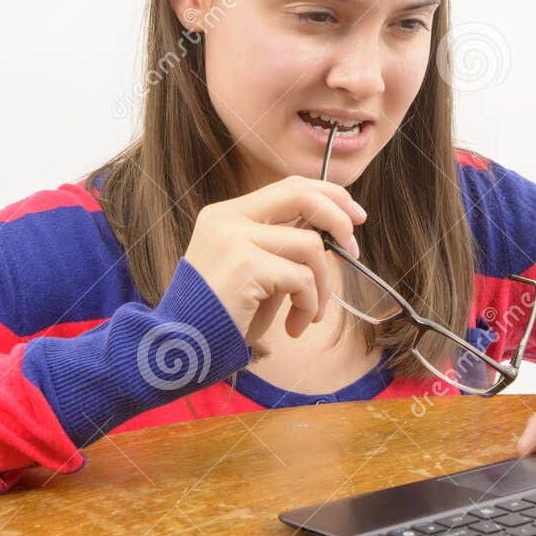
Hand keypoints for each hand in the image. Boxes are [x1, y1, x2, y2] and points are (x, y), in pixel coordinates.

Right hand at [183, 176, 366, 343]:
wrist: (181, 348)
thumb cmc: (221, 316)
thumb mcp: (255, 272)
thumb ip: (284, 247)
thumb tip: (332, 233)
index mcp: (226, 214)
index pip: (289, 186)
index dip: (329, 196)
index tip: (354, 217)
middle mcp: (228, 218)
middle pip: (301, 194)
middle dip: (338, 218)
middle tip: (353, 250)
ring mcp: (234, 238)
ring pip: (310, 246)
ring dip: (322, 286)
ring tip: (308, 315)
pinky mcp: (245, 266)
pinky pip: (302, 279)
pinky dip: (309, 305)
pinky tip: (294, 327)